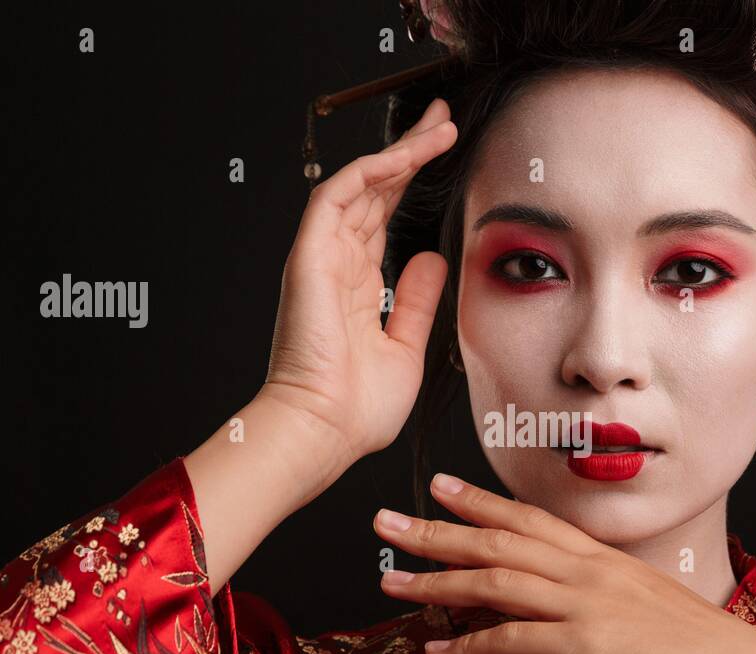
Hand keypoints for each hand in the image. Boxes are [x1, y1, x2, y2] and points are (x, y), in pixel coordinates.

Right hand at [262, 98, 457, 468]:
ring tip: (438, 126)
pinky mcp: (310, 256)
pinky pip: (338, 197)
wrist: (324, 432)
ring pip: (361, 185)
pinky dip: (372, 170)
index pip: (385, 219)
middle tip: (444, 120)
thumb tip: (432, 260)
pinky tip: (406, 153)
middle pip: (374, 192)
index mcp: (357, 287)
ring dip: (399, 152)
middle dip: (409, 152)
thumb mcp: (406, 347)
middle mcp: (337, 265)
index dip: (413, 184)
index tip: (445, 155)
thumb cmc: (357, 409)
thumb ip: (416, 301)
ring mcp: (321, 258)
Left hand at [371, 474, 755, 653]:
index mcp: (600, 559)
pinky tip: (434, 651)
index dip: (480, 501)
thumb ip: (606, 600)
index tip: (440, 486)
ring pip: (492, 582)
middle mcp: (585, 571)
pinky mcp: (582, 645)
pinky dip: (467, 645)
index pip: (529, 518)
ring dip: (435, 582)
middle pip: (497, 541)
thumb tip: (576, 611)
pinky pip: (511, 640)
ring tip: (390, 582)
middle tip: (384, 521)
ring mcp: (582, 604)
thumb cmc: (699, 647)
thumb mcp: (646, 607)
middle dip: (435, 530)